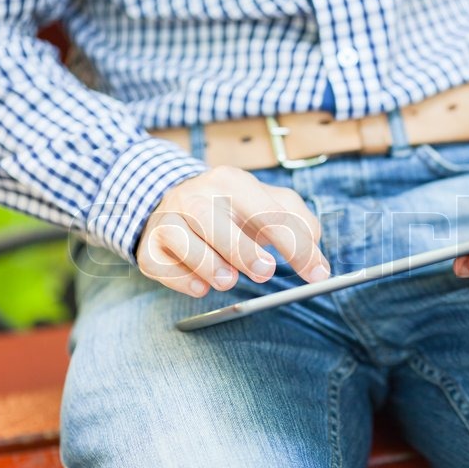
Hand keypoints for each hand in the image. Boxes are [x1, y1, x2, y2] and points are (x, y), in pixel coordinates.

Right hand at [136, 165, 329, 296]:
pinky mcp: (149, 246)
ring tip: (228, 280)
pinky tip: (201, 286)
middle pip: (218, 223)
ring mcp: (167, 219)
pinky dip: (184, 280)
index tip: (319, 275)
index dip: (299, 248)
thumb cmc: (232, 211)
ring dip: (212, 267)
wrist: (174, 204)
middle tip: (267, 273)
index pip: (271, 214)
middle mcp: (195, 195)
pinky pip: (162, 266)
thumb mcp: (267, 204)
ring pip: (186, 244)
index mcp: (231, 181)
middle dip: (244, 251)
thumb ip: (298, 222)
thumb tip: (316, 249)